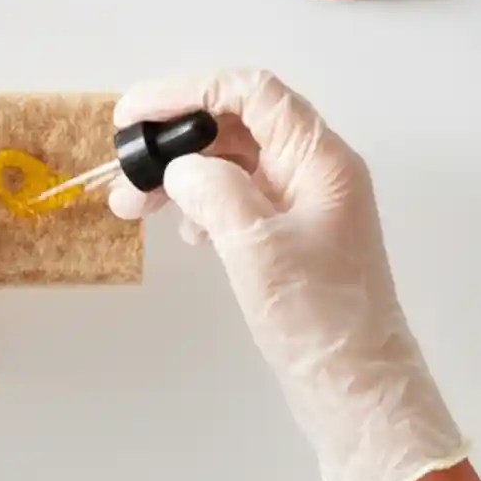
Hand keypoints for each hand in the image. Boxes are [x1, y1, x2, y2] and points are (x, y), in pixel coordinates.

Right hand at [110, 69, 466, 480]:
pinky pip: (237, 198)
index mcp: (320, 159)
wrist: (355, 389)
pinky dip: (200, 203)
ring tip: (132, 204)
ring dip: (179, 175)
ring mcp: (303, 203)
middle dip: (174, 138)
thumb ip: (214, 189)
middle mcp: (314, 170)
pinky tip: (183, 230)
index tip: (132, 113)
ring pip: (230, 164)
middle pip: (235, 124)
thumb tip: (183, 167)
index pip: (250, 92)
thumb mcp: (256, 246)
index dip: (186, 90)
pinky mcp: (290, 236)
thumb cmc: (318, 318)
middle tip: (124, 166)